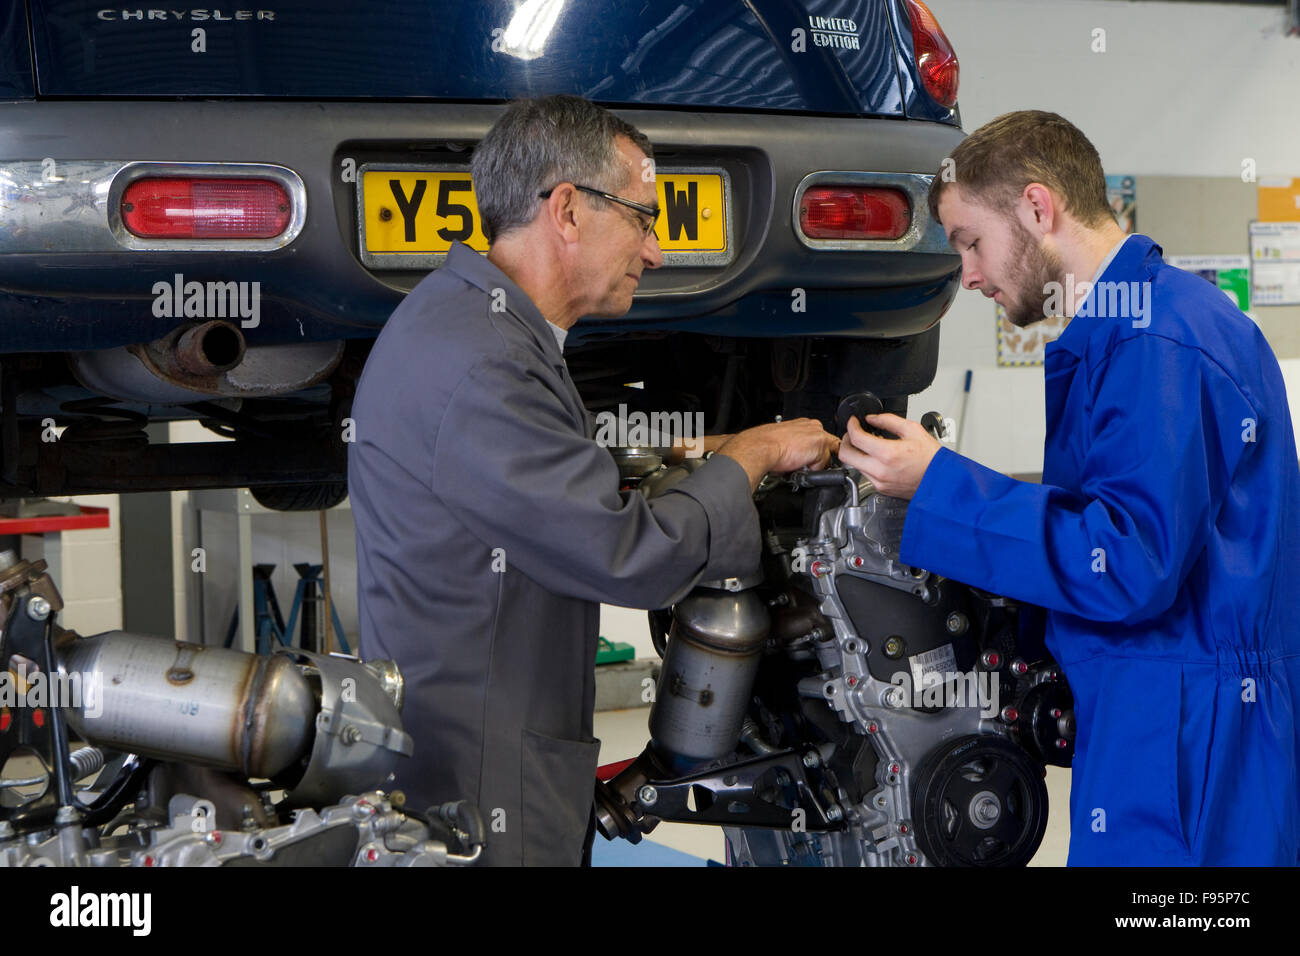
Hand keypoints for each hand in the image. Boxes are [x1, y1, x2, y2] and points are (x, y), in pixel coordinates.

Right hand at [716, 419, 840, 490]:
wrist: (760, 447)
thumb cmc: (765, 445)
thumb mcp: (782, 441)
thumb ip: (795, 445)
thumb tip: (797, 456)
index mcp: (803, 423)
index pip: (819, 439)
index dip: (815, 452)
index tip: (809, 460)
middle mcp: (812, 426)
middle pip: (826, 447)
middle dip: (817, 459)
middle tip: (800, 464)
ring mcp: (818, 435)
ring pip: (825, 457)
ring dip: (814, 466)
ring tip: (796, 465)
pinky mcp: (820, 446)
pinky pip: (823, 465)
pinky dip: (813, 470)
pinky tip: (798, 467)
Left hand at [837, 413, 940, 498]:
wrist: (941, 481)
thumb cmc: (932, 459)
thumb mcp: (913, 430)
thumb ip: (889, 420)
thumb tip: (872, 418)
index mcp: (888, 454)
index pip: (856, 438)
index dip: (851, 426)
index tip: (853, 422)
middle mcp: (880, 471)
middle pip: (846, 456)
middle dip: (846, 441)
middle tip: (852, 433)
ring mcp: (879, 482)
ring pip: (854, 466)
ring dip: (856, 453)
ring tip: (867, 445)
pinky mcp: (881, 489)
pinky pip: (865, 474)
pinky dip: (866, 464)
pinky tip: (876, 457)